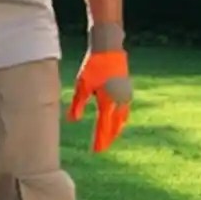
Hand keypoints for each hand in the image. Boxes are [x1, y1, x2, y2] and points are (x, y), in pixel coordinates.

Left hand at [67, 24, 132, 152]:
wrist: (109, 48)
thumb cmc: (93, 65)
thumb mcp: (82, 85)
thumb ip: (78, 104)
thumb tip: (72, 121)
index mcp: (107, 102)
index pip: (103, 128)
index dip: (100, 140)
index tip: (95, 151)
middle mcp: (119, 101)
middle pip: (115, 126)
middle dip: (108, 138)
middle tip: (102, 148)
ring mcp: (126, 95)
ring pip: (122, 118)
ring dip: (116, 128)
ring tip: (110, 136)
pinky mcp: (127, 89)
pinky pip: (125, 109)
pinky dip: (120, 117)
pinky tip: (116, 119)